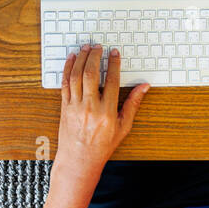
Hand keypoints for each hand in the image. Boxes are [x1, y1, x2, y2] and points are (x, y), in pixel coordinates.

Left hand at [54, 45, 148, 179]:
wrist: (79, 161)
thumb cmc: (102, 146)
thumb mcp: (123, 127)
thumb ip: (133, 104)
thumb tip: (144, 87)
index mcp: (107, 112)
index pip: (111, 81)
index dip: (113, 64)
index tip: (114, 53)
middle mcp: (90, 108)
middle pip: (91, 75)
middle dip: (94, 57)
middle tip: (98, 47)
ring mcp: (75, 107)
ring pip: (76, 77)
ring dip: (80, 60)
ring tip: (85, 49)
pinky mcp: (64, 108)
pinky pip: (64, 85)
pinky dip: (67, 70)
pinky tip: (71, 60)